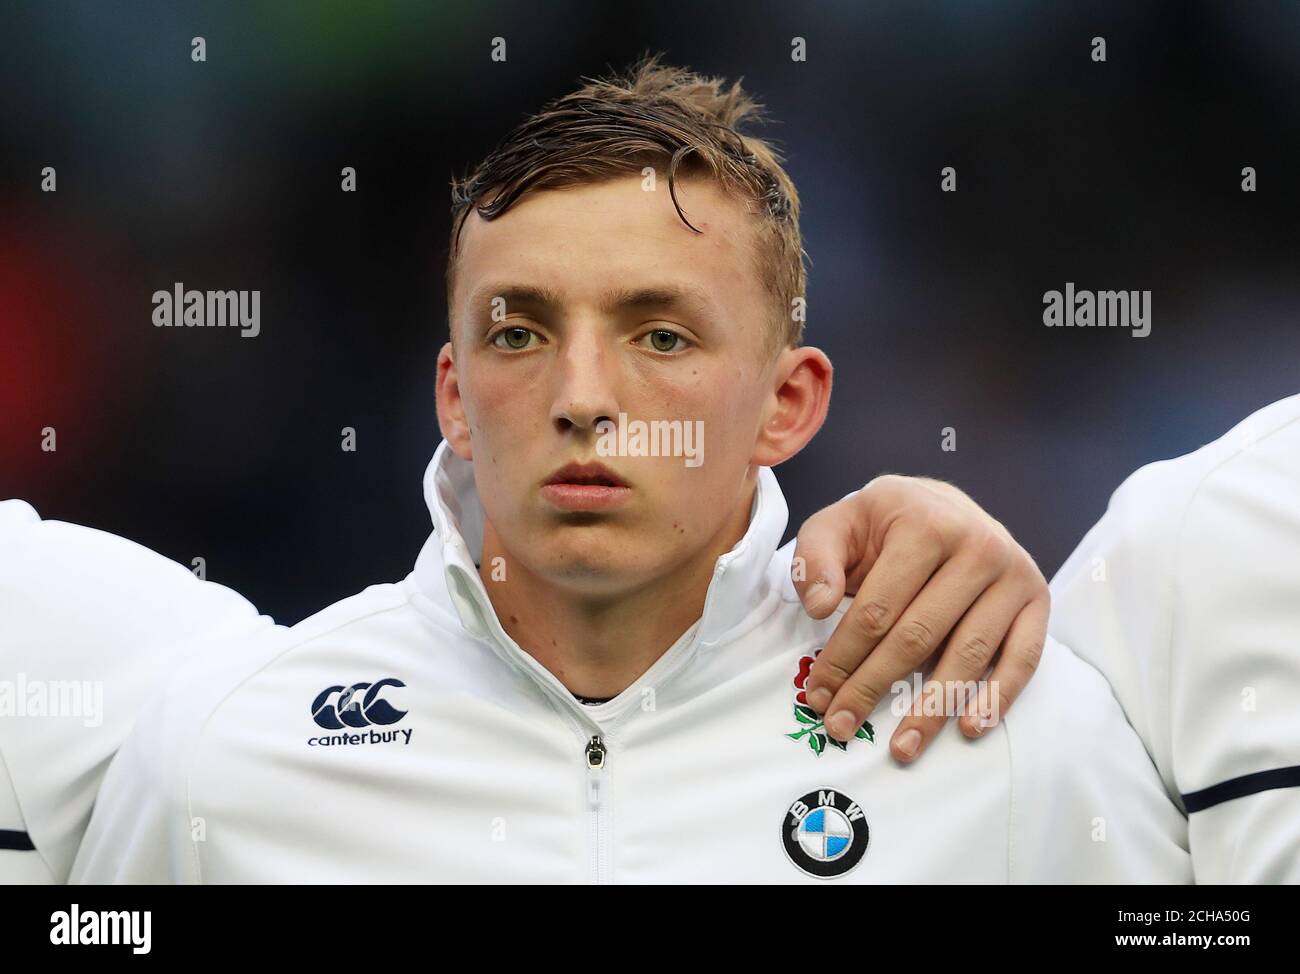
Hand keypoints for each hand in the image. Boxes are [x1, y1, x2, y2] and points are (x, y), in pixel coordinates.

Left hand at [792, 475, 1047, 762]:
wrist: (943, 505)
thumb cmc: (883, 524)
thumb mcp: (837, 524)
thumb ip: (815, 558)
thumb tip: (821, 608)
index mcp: (925, 524)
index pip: (877, 608)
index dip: (844, 657)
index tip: (817, 695)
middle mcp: (978, 546)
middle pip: (918, 636)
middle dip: (874, 687)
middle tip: (843, 727)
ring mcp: (1013, 574)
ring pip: (968, 654)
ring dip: (932, 708)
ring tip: (901, 747)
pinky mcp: (1038, 598)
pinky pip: (1022, 657)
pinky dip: (998, 696)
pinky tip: (970, 727)